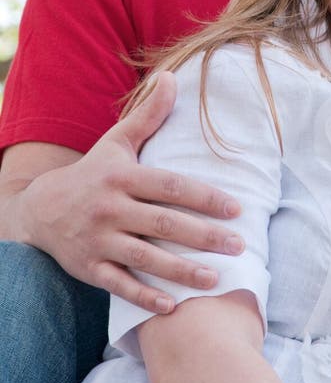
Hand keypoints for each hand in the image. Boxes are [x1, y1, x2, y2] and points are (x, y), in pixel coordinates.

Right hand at [18, 72, 243, 313]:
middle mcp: (110, 209)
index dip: (204, 197)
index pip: (170, 186)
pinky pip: (119, 285)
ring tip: (216, 278)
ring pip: (145, 258)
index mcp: (122, 177)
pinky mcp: (89, 268)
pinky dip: (144, 296)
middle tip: (239, 245)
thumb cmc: (93, 172)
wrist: (40, 209)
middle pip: (163, 224)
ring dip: (181, 271)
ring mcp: (99, 241)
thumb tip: (172, 77)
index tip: (238, 208)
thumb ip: (148, 115)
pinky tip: (173, 306)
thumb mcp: (117, 142)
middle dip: (203, 236)